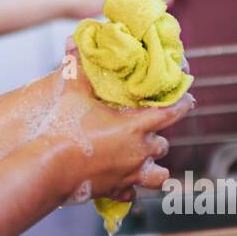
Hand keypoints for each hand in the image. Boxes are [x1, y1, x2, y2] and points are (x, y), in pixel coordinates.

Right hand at [37, 40, 192, 201]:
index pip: (171, 114)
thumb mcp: (71, 93)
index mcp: (135, 126)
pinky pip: (132, 193)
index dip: (183, 105)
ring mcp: (128, 175)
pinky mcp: (114, 191)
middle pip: (163, 145)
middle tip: (147, 129)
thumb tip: (73, 42)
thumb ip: (76, 68)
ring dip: (154, 168)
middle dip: (157, 137)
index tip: (189, 99)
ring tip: (146, 162)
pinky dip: (131, 188)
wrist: (47, 169)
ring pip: (157, 175)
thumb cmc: (62, 129)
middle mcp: (138, 152)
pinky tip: (124, 183)